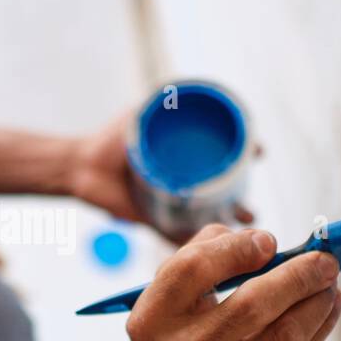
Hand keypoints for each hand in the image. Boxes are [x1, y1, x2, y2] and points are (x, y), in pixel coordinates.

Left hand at [69, 113, 254, 243]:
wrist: (81, 166)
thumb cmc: (110, 139)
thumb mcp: (142, 113)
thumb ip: (165, 101)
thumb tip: (193, 91)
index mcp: (186, 158)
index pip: (226, 157)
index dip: (246, 154)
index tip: (260, 152)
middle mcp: (183, 182)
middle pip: (224, 195)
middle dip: (242, 203)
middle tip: (250, 210)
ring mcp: (170, 204)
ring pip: (207, 219)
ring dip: (225, 226)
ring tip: (239, 230)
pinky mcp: (152, 221)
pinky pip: (175, 235)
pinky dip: (190, 243)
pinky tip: (206, 249)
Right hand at [124, 225, 340, 340]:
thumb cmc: (175, 336)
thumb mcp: (167, 296)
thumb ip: (204, 253)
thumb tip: (263, 242)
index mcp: (151, 319)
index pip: (194, 270)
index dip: (236, 248)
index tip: (268, 241)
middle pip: (251, 305)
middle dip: (298, 275)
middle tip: (323, 260)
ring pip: (285, 335)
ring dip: (318, 302)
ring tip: (329, 282)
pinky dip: (320, 328)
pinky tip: (327, 307)